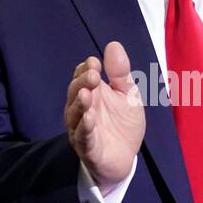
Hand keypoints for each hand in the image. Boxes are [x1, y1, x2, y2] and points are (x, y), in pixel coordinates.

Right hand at [65, 41, 144, 186]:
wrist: (126, 157)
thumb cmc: (123, 124)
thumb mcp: (127, 94)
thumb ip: (120, 73)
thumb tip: (113, 44)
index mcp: (91, 93)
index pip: (82, 76)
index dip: (87, 69)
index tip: (95, 62)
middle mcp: (81, 109)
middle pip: (76, 92)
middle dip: (83, 83)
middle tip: (94, 76)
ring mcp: (82, 129)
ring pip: (75, 114)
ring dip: (80, 104)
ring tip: (86, 94)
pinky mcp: (88, 148)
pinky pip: (83, 137)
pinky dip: (84, 128)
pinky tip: (88, 118)